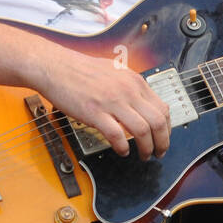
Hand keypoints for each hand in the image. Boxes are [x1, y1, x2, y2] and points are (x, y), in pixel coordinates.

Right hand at [35, 47, 170, 159]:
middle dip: (162, 142)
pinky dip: (123, 148)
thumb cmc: (80, 69)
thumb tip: (141, 103)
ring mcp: (112, 102)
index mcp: (134, 81)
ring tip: (143, 155)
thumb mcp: (115, 72)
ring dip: (147, 148)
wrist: (55, 66)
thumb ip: (130, 87)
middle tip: (159, 152)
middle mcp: (128, 91)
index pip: (163, 108)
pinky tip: (122, 151)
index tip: (163, 137)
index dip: (167, 128)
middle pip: (158, 121)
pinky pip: (117, 135)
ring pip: (142, 130)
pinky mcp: (95, 113)